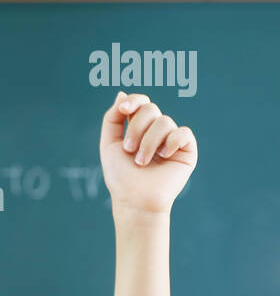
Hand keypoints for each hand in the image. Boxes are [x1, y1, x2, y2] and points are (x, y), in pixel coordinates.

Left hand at [100, 92, 196, 215]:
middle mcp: (157, 132)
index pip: (142, 103)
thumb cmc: (121, 178)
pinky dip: (171, 142)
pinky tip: (163, 156)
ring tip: (142, 162)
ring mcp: (172, 141)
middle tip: (129, 150)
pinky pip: (183, 132)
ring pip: (164, 122)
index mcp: (140, 129)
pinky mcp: (187, 151)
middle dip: (137, 128)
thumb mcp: (109, 145)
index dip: (134, 101)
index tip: (124, 110)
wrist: (134, 201)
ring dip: (149, 142)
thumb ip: (112, 119)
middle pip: (151, 109)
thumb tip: (122, 94)